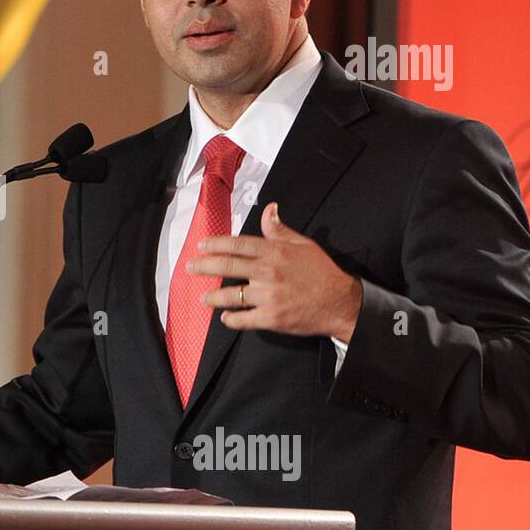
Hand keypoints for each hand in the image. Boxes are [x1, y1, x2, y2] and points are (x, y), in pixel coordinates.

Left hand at [186, 202, 362, 341]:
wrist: (340, 302)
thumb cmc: (320, 272)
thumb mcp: (303, 245)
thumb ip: (280, 230)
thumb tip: (269, 209)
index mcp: (274, 252)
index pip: (238, 244)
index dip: (216, 244)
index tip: (201, 245)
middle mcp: (268, 273)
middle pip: (228, 266)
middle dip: (204, 266)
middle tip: (190, 267)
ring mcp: (268, 297)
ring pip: (232, 295)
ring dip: (213, 297)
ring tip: (204, 298)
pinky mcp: (271, 318)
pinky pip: (244, 319)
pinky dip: (232, 319)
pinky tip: (225, 318)